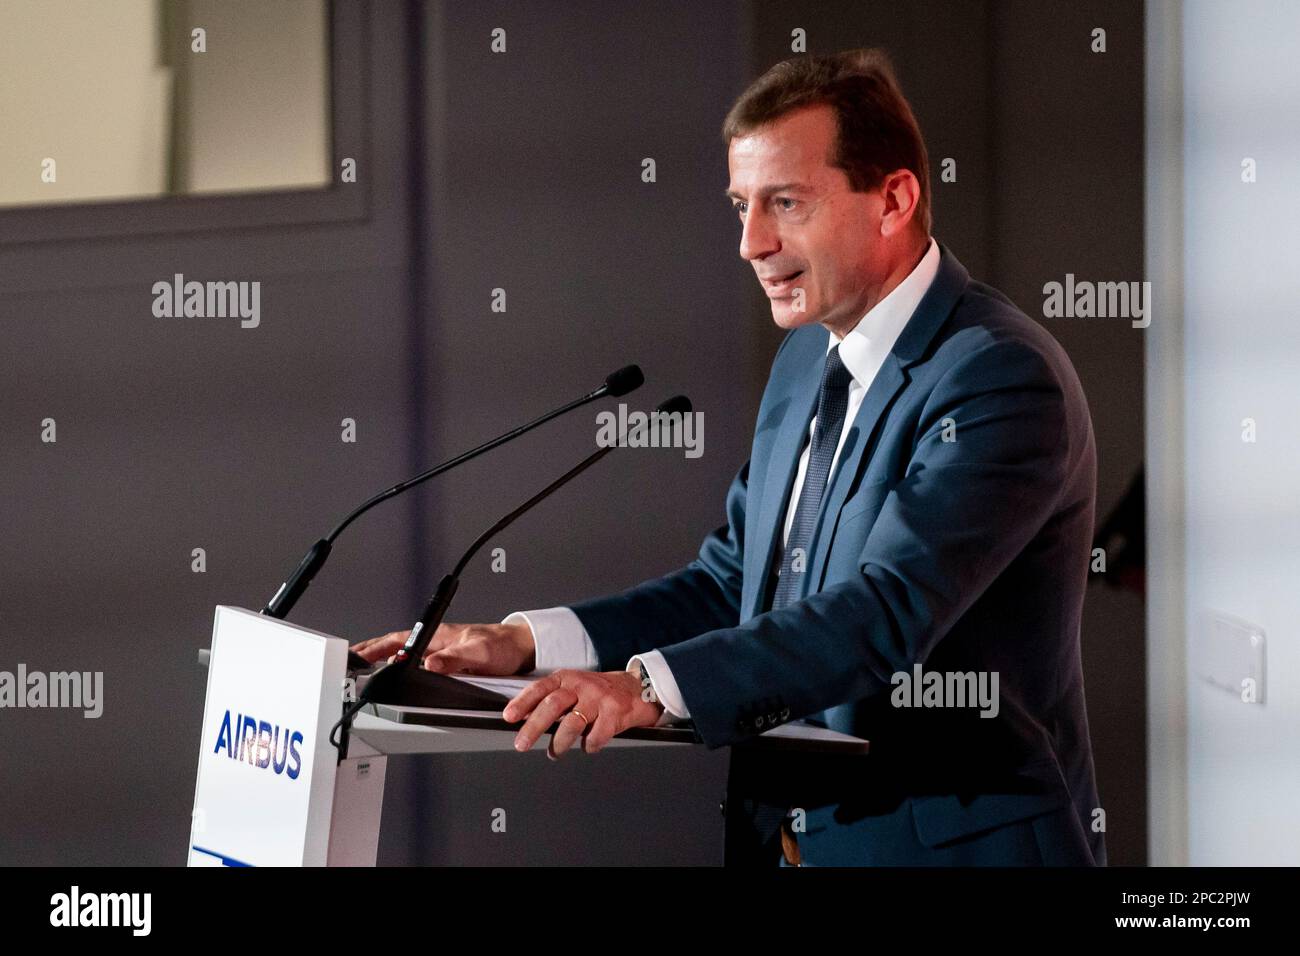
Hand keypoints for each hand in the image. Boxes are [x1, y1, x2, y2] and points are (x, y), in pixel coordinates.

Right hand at [350, 622, 534, 675]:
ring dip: (384, 658)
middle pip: (396, 645)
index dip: (376, 648)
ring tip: (367, 666)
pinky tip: (397, 673)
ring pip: (404, 653)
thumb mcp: (478, 653)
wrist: (521, 649)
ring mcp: (441, 652)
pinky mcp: (448, 662)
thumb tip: (430, 664)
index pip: (398, 639)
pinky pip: (417, 663)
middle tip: (352, 661)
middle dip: (372, 651)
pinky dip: (401, 666)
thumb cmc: (502, 646)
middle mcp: (436, 643)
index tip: (358, 656)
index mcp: (438, 636)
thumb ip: (454, 659)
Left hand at [502, 668, 664, 758]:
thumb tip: (523, 718)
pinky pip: (596, 736)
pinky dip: (589, 746)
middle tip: (521, 744)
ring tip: (554, 753)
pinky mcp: (616, 713)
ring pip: (573, 723)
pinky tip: (588, 746)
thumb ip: (552, 700)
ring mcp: (599, 699)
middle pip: (553, 705)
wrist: (638, 688)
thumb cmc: (599, 692)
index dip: (522, 702)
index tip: (508, 717)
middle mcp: (582, 686)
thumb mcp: (574, 688)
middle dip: (534, 727)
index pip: (540, 688)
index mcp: (567, 678)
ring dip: (559, 743)